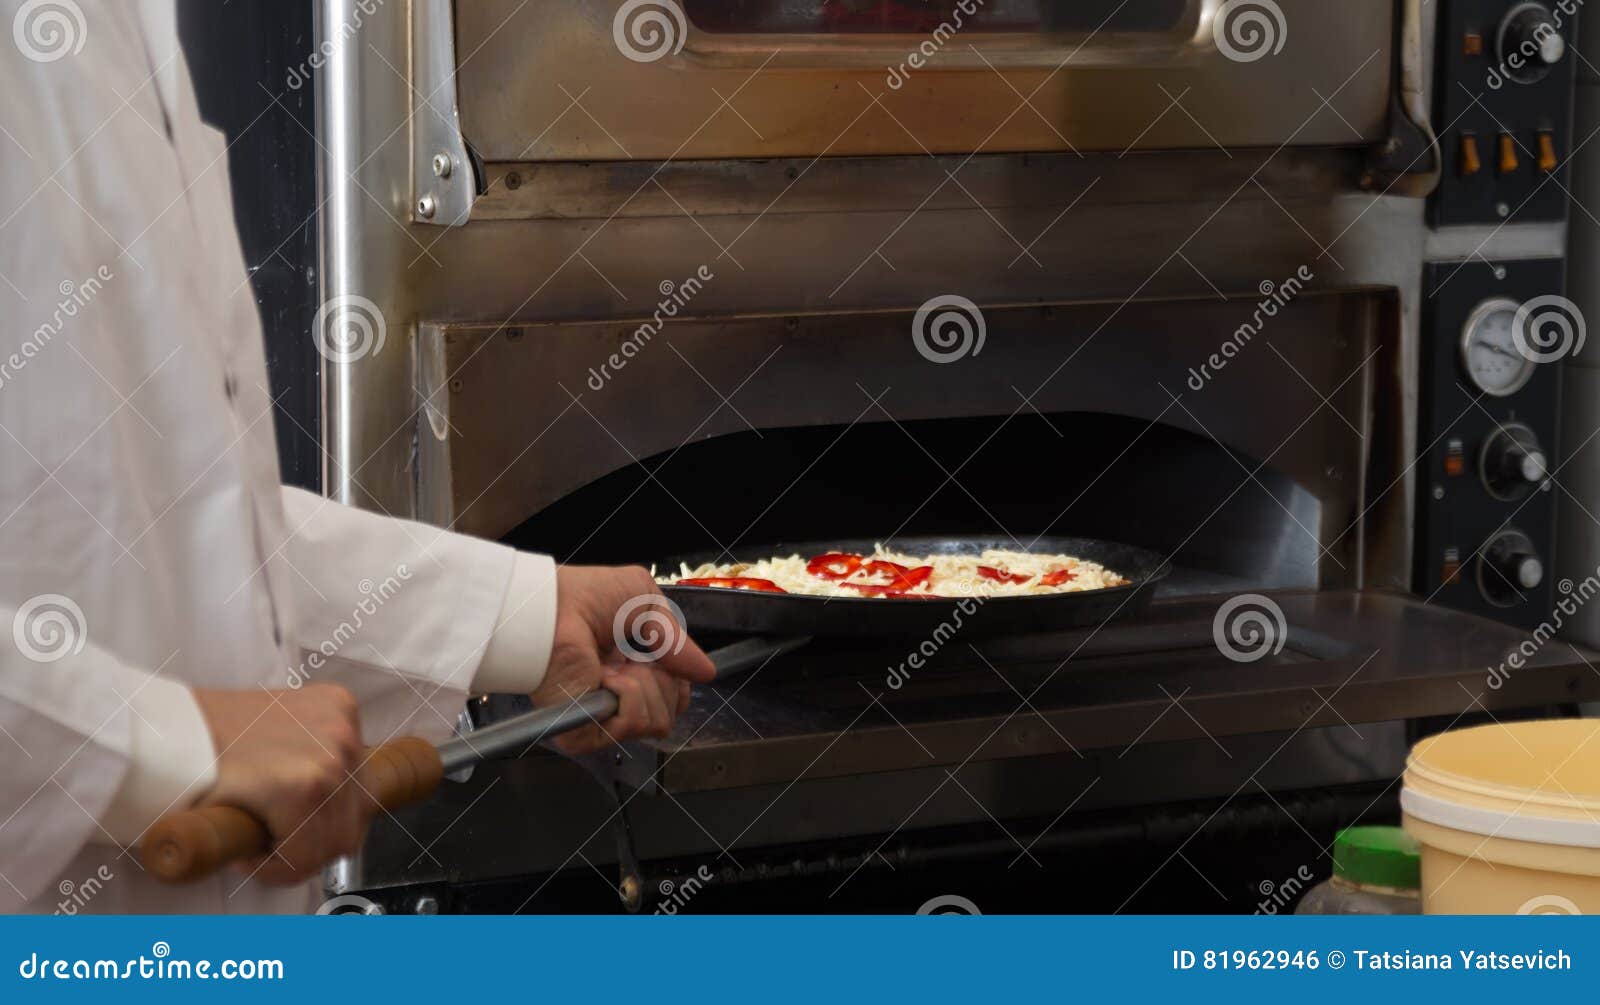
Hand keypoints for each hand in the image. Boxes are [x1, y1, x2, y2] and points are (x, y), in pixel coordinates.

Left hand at [191, 684, 374, 885]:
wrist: (177, 720)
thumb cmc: (188, 768)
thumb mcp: (215, 829)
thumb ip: (253, 856)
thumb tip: (265, 869)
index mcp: (306, 786)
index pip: (312, 856)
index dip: (277, 869)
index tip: (253, 858)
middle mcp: (336, 751)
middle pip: (343, 834)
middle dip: (306, 848)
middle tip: (271, 843)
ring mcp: (342, 724)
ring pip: (358, 801)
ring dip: (327, 816)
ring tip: (286, 814)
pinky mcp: (340, 705)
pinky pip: (355, 760)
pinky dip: (335, 778)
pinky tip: (303, 780)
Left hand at [536, 565, 715, 753]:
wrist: (551, 607)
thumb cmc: (586, 596)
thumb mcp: (648, 603)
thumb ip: (679, 640)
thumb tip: (708, 672)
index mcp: (629, 671)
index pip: (672, 698)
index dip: (679, 683)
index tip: (667, 661)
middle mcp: (616, 697)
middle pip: (670, 713)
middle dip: (664, 681)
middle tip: (635, 658)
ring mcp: (601, 716)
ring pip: (656, 721)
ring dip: (644, 685)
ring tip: (614, 667)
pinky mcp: (584, 730)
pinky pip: (631, 724)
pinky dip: (628, 697)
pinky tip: (605, 678)